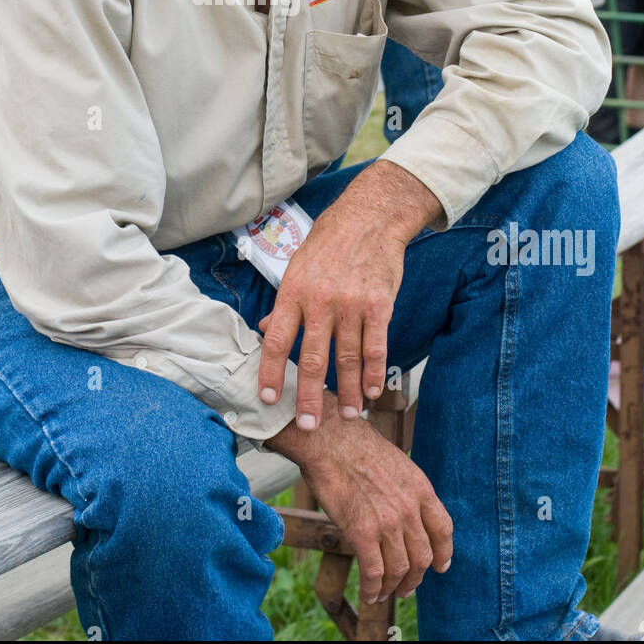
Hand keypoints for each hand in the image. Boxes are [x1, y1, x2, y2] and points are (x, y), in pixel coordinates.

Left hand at [257, 160, 440, 428]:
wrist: (370, 217)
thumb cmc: (329, 242)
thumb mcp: (297, 266)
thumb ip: (284, 303)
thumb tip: (264, 331)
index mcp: (293, 292)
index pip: (276, 340)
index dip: (270, 372)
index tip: (268, 399)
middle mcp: (320, 301)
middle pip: (312, 359)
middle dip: (309, 397)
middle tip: (309, 425)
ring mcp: (351, 304)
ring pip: (347, 359)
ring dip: (349, 392)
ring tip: (349, 415)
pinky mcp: (379, 305)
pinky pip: (376, 346)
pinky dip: (375, 372)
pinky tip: (373, 391)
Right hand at [266, 405, 452, 601]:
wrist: (328, 439)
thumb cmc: (354, 444)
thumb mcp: (394, 462)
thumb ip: (404, 489)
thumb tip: (403, 510)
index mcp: (420, 488)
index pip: (443, 529)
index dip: (443, 553)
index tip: (439, 566)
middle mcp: (409, 508)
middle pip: (422, 556)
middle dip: (415, 577)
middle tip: (406, 587)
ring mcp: (387, 522)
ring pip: (399, 569)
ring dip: (393, 587)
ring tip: (385, 592)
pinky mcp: (361, 533)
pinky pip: (374, 572)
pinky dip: (373, 589)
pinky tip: (369, 594)